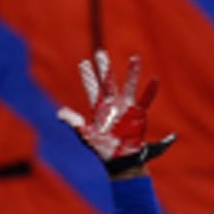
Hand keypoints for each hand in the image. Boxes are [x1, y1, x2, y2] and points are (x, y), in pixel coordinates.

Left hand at [57, 49, 174, 176]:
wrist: (119, 160)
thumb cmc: (101, 148)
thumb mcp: (85, 135)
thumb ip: (74, 122)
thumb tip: (59, 112)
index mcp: (99, 108)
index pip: (93, 88)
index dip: (88, 77)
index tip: (83, 63)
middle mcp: (113, 104)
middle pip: (108, 82)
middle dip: (104, 68)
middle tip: (100, 52)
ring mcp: (126, 108)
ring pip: (129, 87)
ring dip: (132, 73)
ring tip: (135, 58)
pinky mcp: (138, 114)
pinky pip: (145, 101)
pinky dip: (150, 92)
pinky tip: (154, 80)